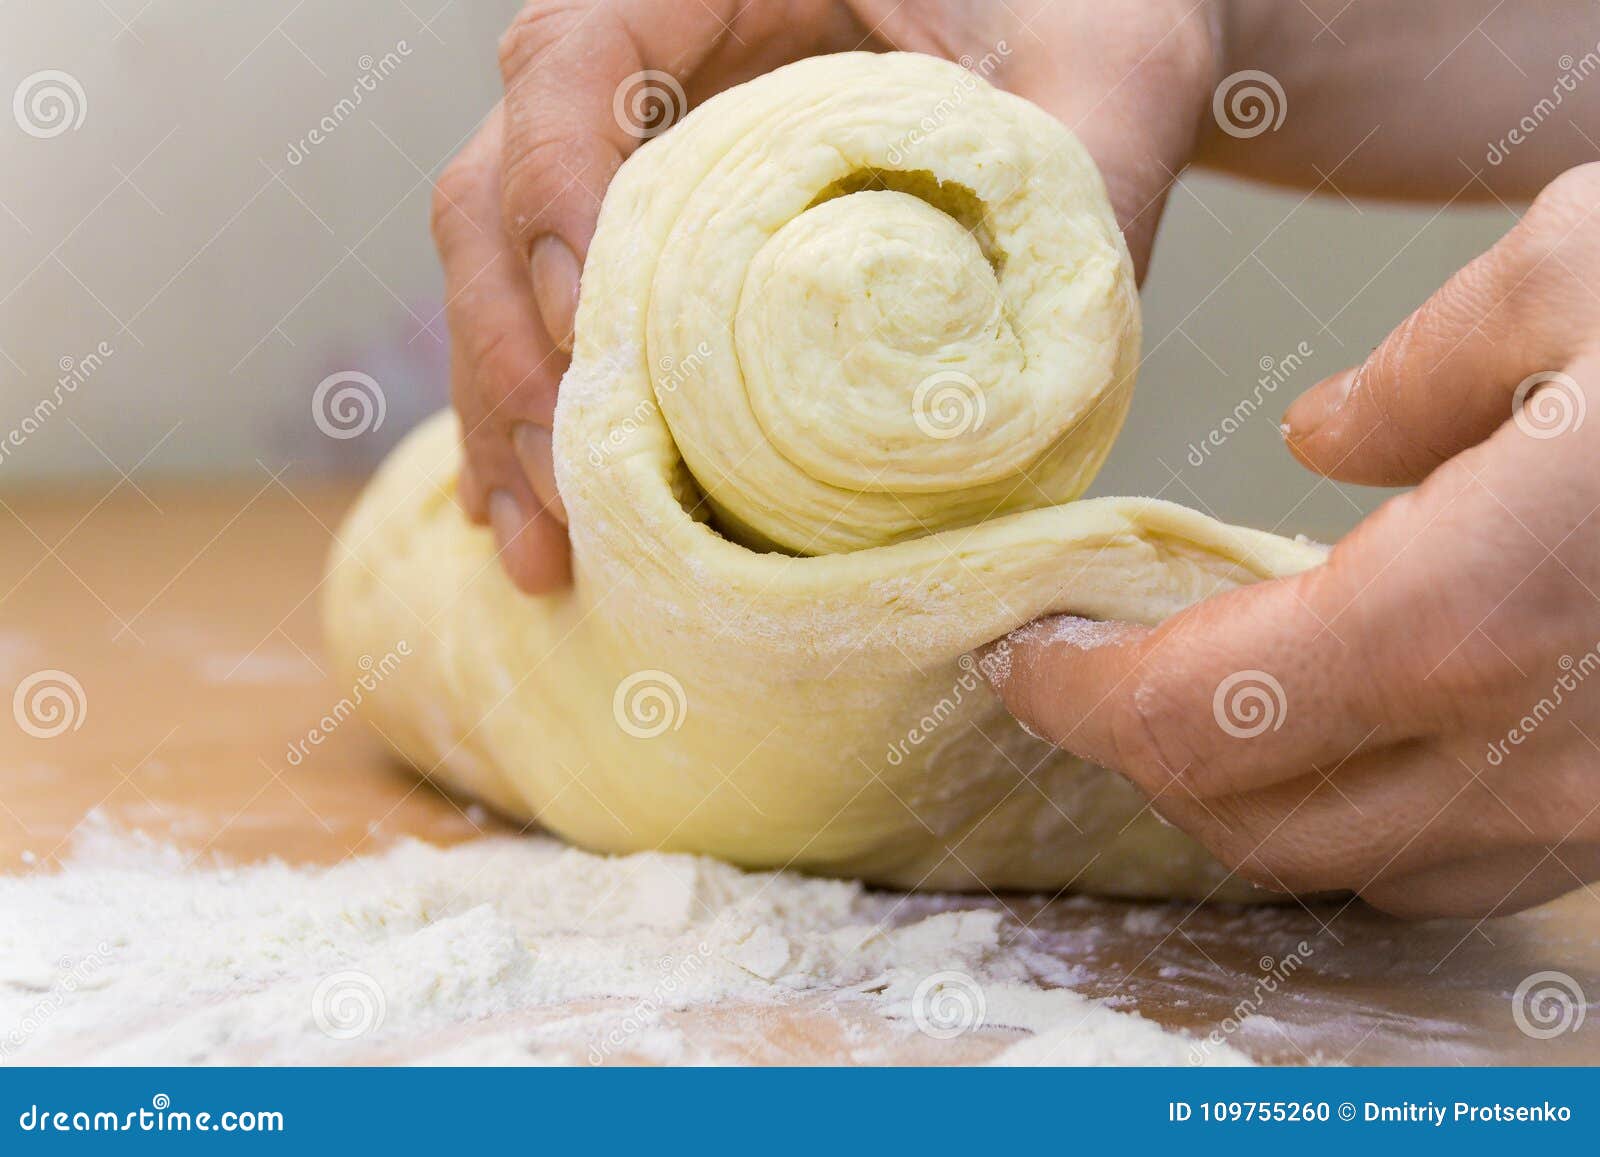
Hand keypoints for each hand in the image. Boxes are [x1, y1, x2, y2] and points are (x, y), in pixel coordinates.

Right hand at [433, 0, 1226, 592]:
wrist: (1088, 29)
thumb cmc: (1093, 10)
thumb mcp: (1104, 67)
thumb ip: (1079, 178)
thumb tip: (1025, 366)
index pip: (574, 53)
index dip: (552, 182)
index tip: (584, 320)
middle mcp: (653, 52)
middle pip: (498, 183)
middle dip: (512, 347)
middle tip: (567, 490)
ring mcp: (639, 148)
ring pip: (502, 264)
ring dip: (508, 411)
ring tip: (544, 553)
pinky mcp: (659, 234)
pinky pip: (554, 314)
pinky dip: (543, 417)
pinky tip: (545, 520)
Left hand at [991, 164, 1599, 919]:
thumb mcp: (1586, 270)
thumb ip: (1422, 370)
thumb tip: (1325, 440)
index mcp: (1475, 614)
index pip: (1194, 716)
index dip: (1081, 695)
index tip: (1022, 653)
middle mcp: (1534, 755)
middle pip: (1250, 817)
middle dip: (1141, 754)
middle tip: (1087, 673)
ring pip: (1354, 864)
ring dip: (1244, 795)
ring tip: (1192, 700)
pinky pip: (1466, 864)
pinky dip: (1364, 815)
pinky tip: (1346, 733)